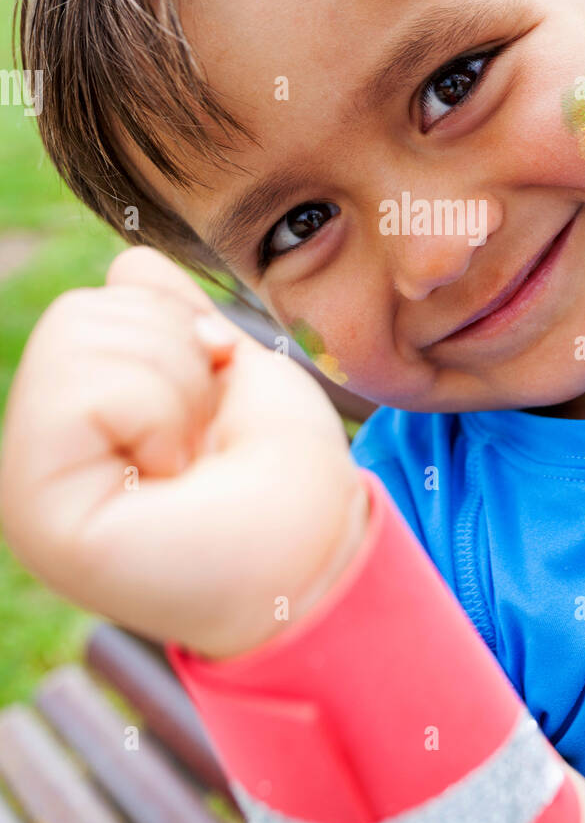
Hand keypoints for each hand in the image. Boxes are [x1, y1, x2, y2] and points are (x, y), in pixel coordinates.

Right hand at [0, 247, 366, 658]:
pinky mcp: (33, 506)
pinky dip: (152, 410)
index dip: (181, 333)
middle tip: (202, 438)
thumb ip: (171, 321)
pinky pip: (81, 384)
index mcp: (85, 416)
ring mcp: (31, 478)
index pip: (100, 301)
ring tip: (187, 458)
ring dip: (170, 386)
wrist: (316, 558)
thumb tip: (128, 265)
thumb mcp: (231, 371)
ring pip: (76, 333)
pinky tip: (168, 473)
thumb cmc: (286, 476)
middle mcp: (46, 446)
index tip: (214, 406)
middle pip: (81, 310)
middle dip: (175, 355)